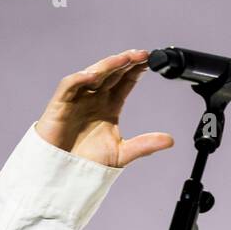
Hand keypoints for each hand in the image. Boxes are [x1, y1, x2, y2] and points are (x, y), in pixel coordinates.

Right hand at [34, 49, 174, 167]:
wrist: (65, 174)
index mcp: (109, 106)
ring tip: (124, 59)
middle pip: (111, 73)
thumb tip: (170, 140)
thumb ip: (145, 145)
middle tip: (143, 55)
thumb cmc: (89, 163)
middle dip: (126, 62)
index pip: (125, 82)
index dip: (136, 70)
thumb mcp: (123, 153)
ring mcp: (77, 99)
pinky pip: (69, 86)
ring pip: (93, 74)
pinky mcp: (60, 104)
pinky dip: (80, 79)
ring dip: (108, 65)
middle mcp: (94, 98)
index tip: (150, 62)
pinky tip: (93, 75)